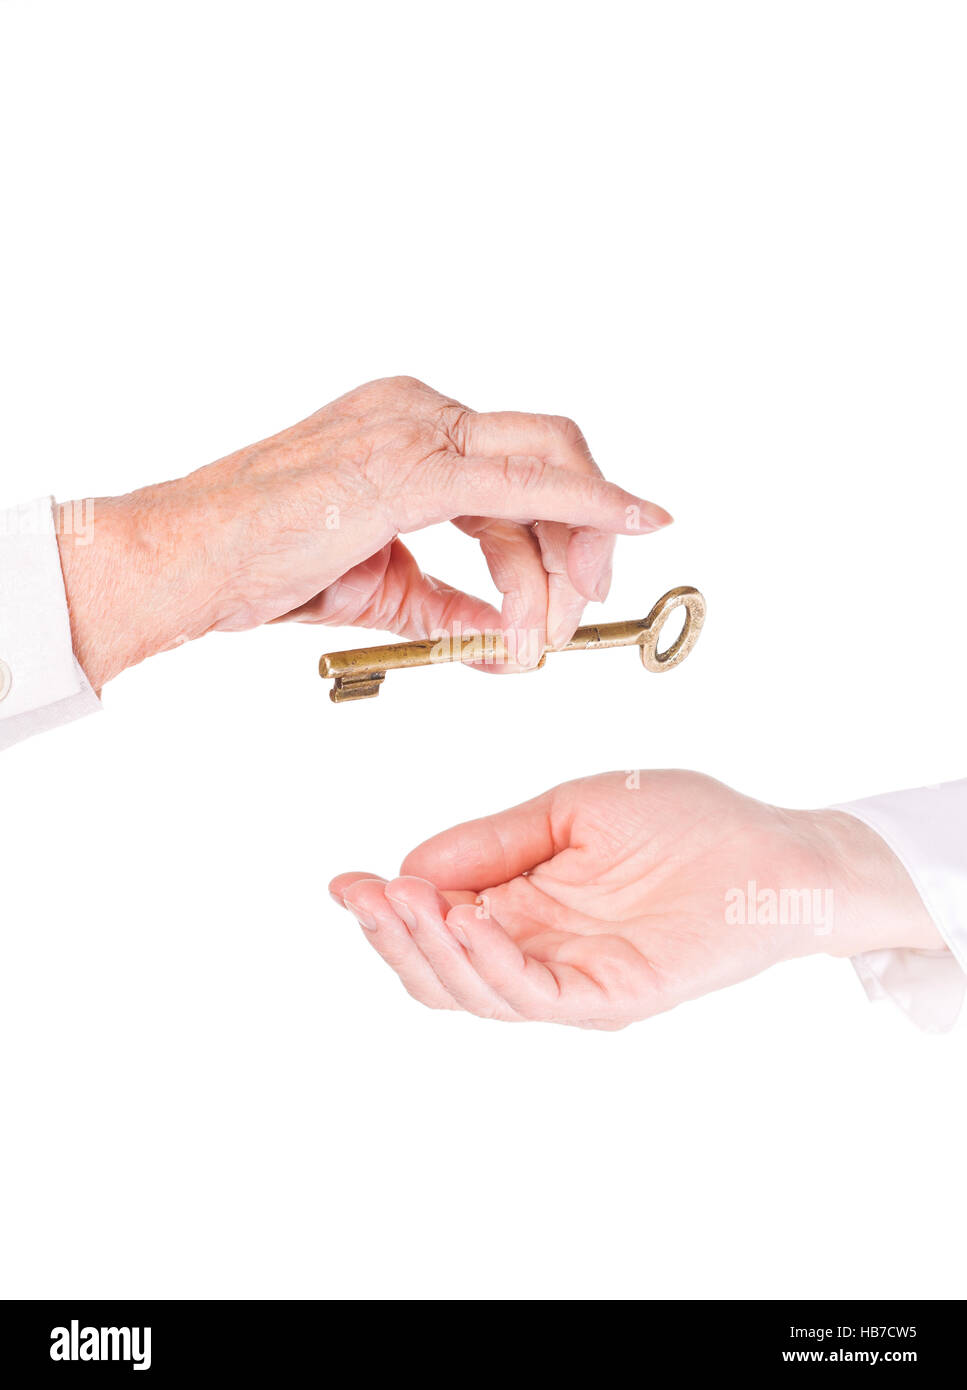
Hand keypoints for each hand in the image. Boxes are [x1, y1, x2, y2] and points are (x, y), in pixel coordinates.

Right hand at [55, 376, 670, 687]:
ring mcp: (415, 428)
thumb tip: (497, 638)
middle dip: (586, 536)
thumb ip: (445, 603)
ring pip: (544, 477)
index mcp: (409, 427)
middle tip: (580, 612)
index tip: (583, 583)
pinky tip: (636, 524)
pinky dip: (590, 506)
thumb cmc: (257, 562)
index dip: (567, 524)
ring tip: (535, 642)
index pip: (518, 465)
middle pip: (550, 456)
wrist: (183, 561)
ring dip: (564, 566)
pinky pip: (524, 482)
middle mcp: (419, 411)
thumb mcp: (377, 587)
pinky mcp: (408, 465)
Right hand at [329, 770, 940, 1027]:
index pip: (435, 926)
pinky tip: (463, 918)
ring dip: (428, 948)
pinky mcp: (612, 997)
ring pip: (475, 992)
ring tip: (400, 899)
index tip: (343, 881)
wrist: (772, 849)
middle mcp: (539, 953)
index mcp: (522, 908)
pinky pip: (535, 995)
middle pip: (440, 971)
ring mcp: (573, 981)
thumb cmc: (683, 822)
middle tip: (358, 893)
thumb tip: (410, 864)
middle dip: (390, 935)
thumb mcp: (567, 811)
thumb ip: (492, 841)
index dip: (386, 908)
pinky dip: (490, 962)